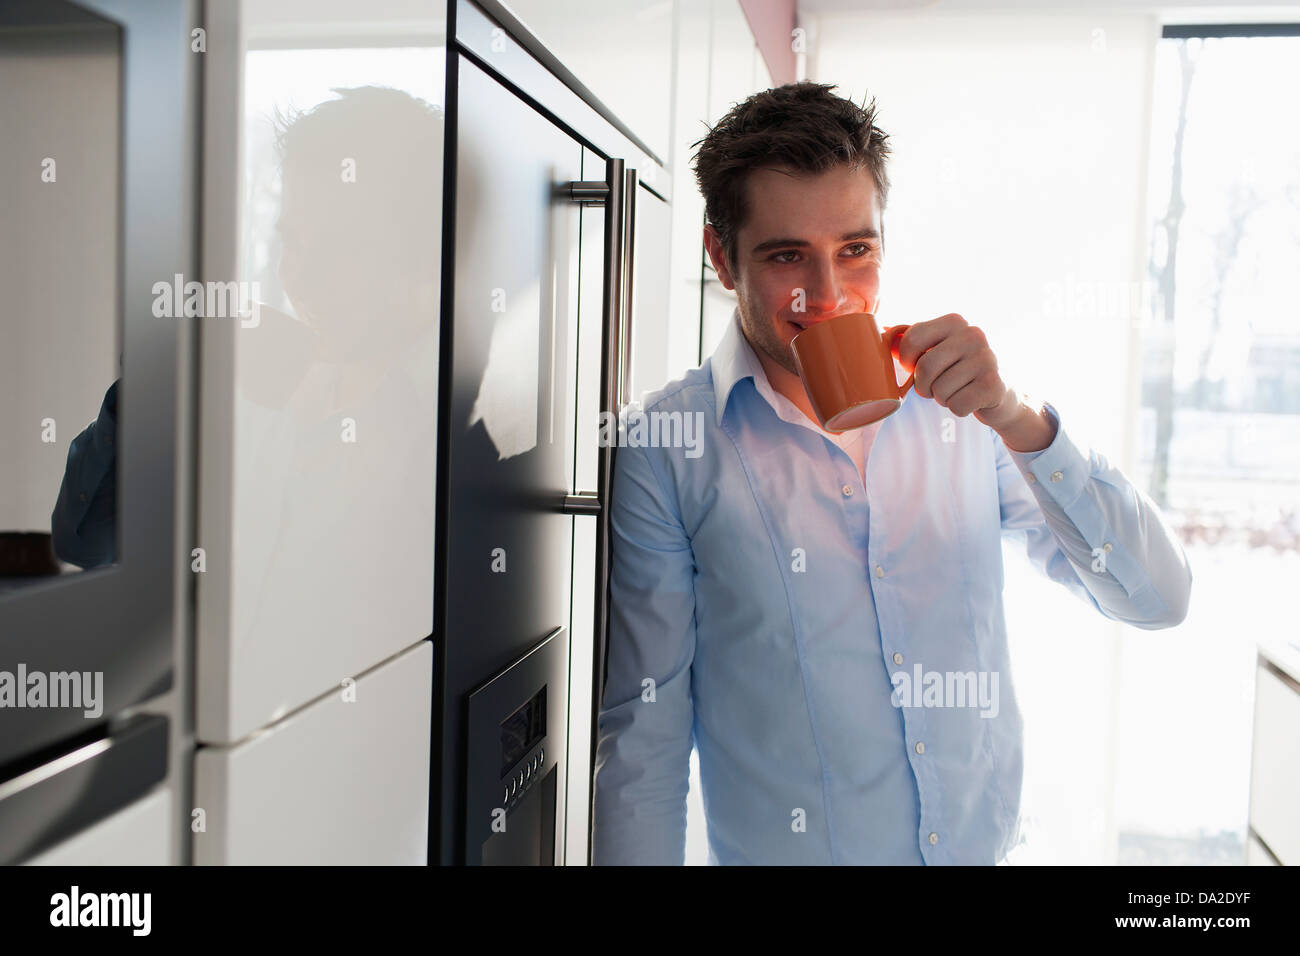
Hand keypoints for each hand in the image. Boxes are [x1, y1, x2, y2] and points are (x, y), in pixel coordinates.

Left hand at [895, 313, 1014, 426]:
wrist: (998, 392)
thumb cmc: (957, 370)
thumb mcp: (935, 349)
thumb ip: (911, 340)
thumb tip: (882, 331)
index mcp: (954, 321)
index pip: (912, 338)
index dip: (906, 359)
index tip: (915, 366)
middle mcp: (973, 334)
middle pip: (924, 367)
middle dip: (922, 385)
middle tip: (933, 387)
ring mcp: (986, 358)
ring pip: (939, 390)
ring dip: (941, 398)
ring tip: (956, 390)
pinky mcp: (993, 384)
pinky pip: (955, 405)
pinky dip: (957, 408)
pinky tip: (970, 399)